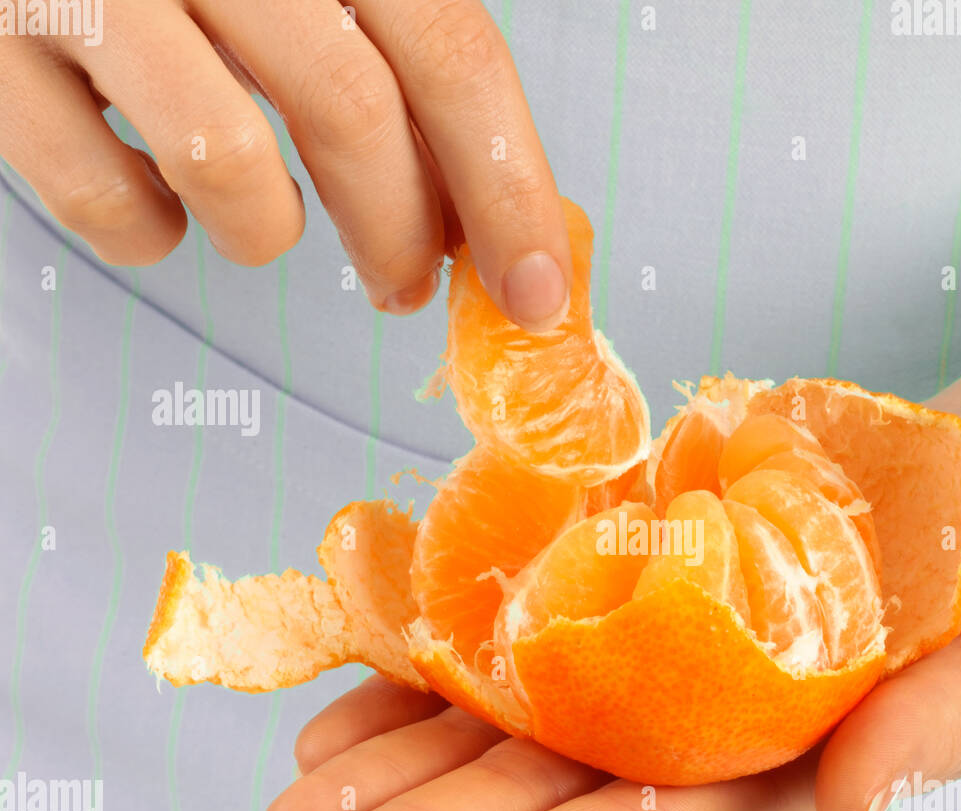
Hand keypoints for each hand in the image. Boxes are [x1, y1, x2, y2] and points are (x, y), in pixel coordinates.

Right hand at [0, 0, 569, 325]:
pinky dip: (146, 231)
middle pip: (354, 112)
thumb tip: (484, 205)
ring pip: (232, 163)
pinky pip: (105, 200)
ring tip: (260, 223)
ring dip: (267, 233)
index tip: (534, 288)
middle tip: (405, 285)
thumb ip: (380, 54)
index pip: (450, 51)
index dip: (507, 186)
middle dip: (402, 234)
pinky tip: (152, 200)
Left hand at [263, 471, 960, 810]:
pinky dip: (416, 686)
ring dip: (393, 775)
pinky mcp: (609, 608)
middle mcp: (685, 745)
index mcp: (774, 781)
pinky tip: (339, 723)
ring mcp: (636, 679)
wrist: (953, 499)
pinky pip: (499, 655)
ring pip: (499, 739)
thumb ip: (937, 739)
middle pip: (541, 804)